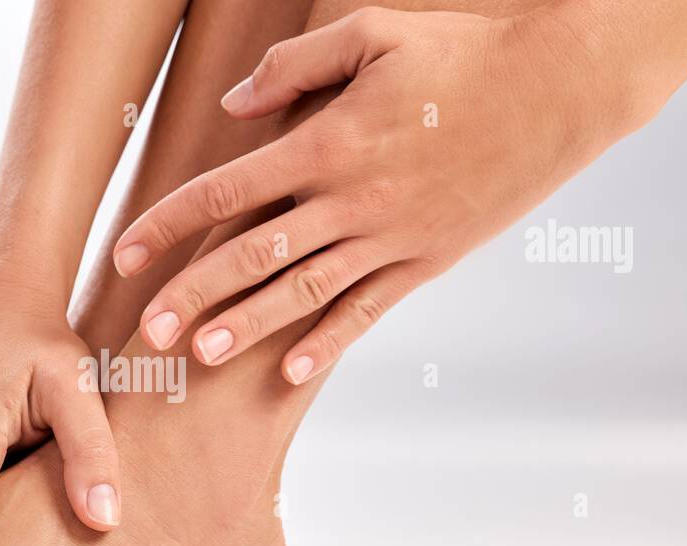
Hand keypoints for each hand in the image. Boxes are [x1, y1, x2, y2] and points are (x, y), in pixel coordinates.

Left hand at [113, 6, 637, 383]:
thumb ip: (296, 68)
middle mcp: (351, 198)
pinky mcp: (427, 260)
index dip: (167, 224)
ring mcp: (391, 236)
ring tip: (202, 357)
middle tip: (147, 334)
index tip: (124, 256)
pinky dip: (331, 340)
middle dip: (194, 294)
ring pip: (304, 291)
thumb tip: (233, 108)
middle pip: (253, 253)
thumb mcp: (375, 31)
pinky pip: (370, 308)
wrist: (561, 87)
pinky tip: (295, 370)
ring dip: (249, 326)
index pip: (225, 190)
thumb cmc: (464, 51)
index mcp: (327, 141)